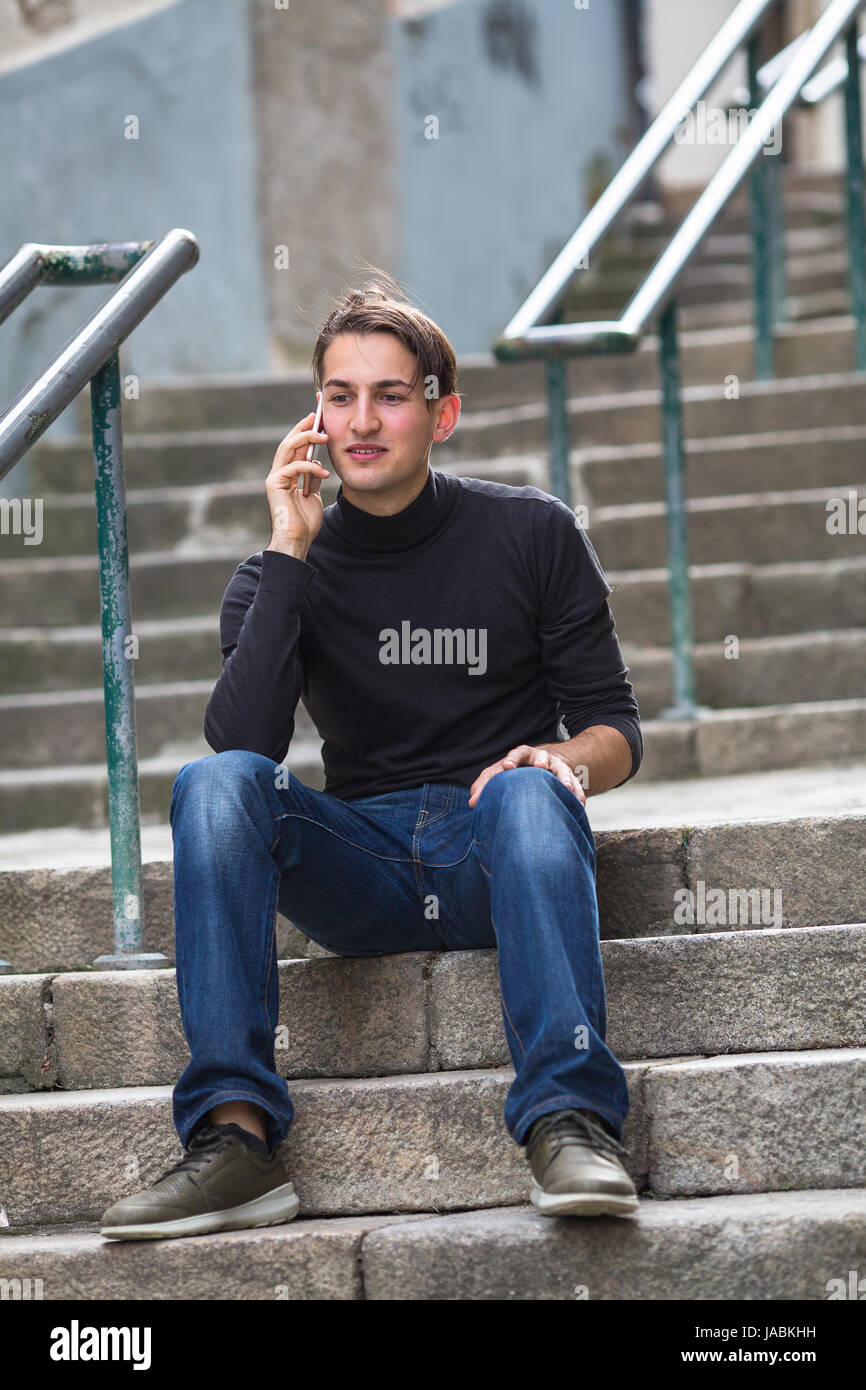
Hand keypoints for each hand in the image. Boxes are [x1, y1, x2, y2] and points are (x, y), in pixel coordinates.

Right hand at [265, 411, 330, 556]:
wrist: (296, 541)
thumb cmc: (304, 524)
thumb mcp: (312, 497)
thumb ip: (311, 480)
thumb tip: (317, 465)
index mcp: (286, 476)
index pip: (294, 448)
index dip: (303, 432)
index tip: (316, 419)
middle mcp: (278, 474)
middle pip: (288, 443)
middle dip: (303, 427)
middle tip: (317, 416)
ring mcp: (275, 478)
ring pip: (287, 448)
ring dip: (306, 438)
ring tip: (324, 436)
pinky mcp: (275, 484)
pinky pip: (293, 467)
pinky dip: (310, 467)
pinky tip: (324, 473)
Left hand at [467, 744, 586, 808]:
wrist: (540, 768)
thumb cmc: (515, 772)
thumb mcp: (499, 774)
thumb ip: (485, 785)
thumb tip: (473, 802)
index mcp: (523, 755)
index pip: (517, 753)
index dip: (512, 759)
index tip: (507, 767)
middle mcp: (542, 759)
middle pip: (543, 757)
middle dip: (542, 761)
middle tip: (541, 767)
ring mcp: (557, 768)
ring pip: (563, 771)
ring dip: (565, 779)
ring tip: (567, 789)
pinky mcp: (570, 780)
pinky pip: (576, 786)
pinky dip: (578, 794)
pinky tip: (579, 805)